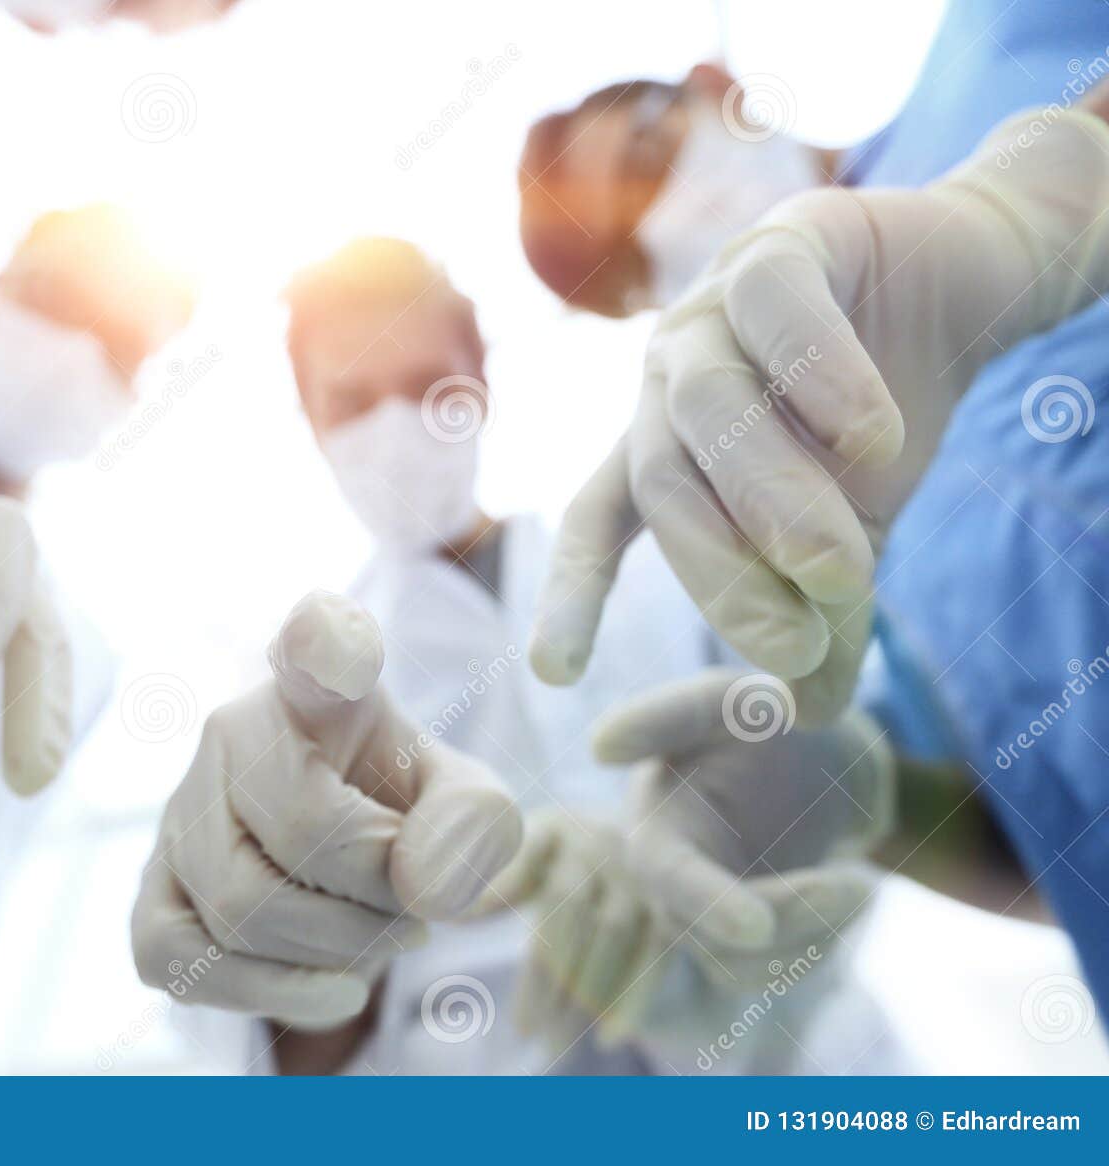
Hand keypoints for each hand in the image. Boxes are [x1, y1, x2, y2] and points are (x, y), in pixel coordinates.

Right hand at [130, 590, 522, 1027]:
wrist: (346, 860)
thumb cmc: (404, 814)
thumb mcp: (466, 805)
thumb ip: (471, 824)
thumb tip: (418, 884)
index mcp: (319, 694)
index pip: (315, 651)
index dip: (322, 641)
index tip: (331, 625)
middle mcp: (231, 734)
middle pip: (300, 833)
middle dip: (379, 900)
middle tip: (418, 913)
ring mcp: (179, 812)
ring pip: (237, 906)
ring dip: (335, 953)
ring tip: (383, 942)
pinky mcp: (153, 889)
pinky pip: (176, 955)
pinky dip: (264, 992)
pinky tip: (333, 990)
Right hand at [488, 669, 892, 1046]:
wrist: (809, 755)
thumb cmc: (760, 719)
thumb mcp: (723, 701)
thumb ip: (666, 716)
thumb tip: (598, 744)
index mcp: (655, 824)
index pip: (666, 877)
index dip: (706, 904)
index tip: (758, 926)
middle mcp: (666, 883)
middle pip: (712, 936)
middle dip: (790, 918)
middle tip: (861, 886)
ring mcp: (701, 919)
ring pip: (746, 967)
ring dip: (815, 934)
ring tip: (864, 885)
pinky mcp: (737, 943)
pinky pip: (776, 970)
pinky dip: (823, 942)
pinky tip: (852, 893)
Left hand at [531, 107, 1108, 720]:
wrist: (965, 287)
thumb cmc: (880, 425)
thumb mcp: (853, 539)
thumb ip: (825, 621)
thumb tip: (806, 719)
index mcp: (665, 446)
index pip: (597, 523)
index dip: (571, 594)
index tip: (553, 673)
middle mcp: (668, 381)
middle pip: (661, 482)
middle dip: (719, 576)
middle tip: (789, 649)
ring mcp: (712, 308)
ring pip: (710, 406)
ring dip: (769, 496)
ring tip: (836, 569)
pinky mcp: (781, 244)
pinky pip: (773, 307)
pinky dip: (818, 375)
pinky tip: (873, 440)